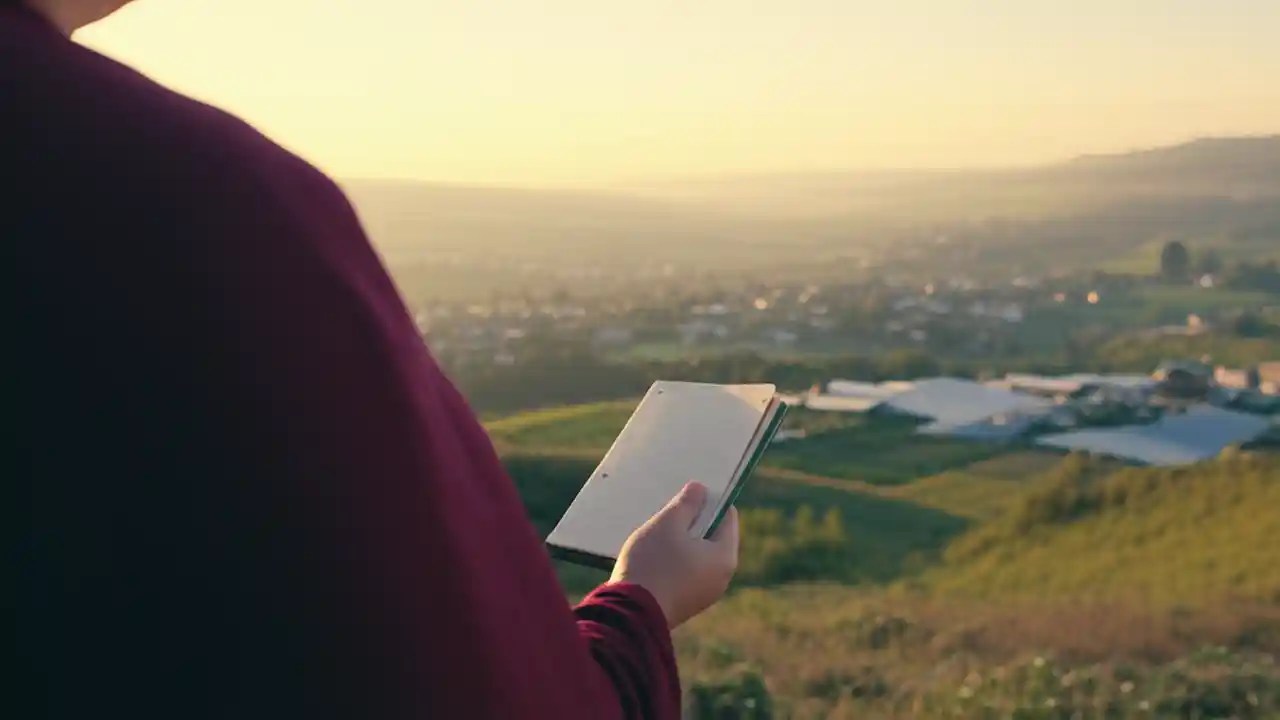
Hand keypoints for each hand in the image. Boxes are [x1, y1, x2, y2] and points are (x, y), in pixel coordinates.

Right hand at [610, 482, 738, 628]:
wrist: (629, 616)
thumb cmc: (652, 563)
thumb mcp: (667, 525)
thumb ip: (687, 504)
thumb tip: (701, 490)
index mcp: (724, 557)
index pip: (727, 516)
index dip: (710, 500)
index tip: (690, 491)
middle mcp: (721, 578)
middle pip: (712, 537)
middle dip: (693, 521)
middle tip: (670, 508)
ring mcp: (703, 594)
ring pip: (697, 556)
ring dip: (681, 541)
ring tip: (657, 530)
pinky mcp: (685, 604)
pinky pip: (685, 573)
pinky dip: (674, 561)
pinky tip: (652, 555)